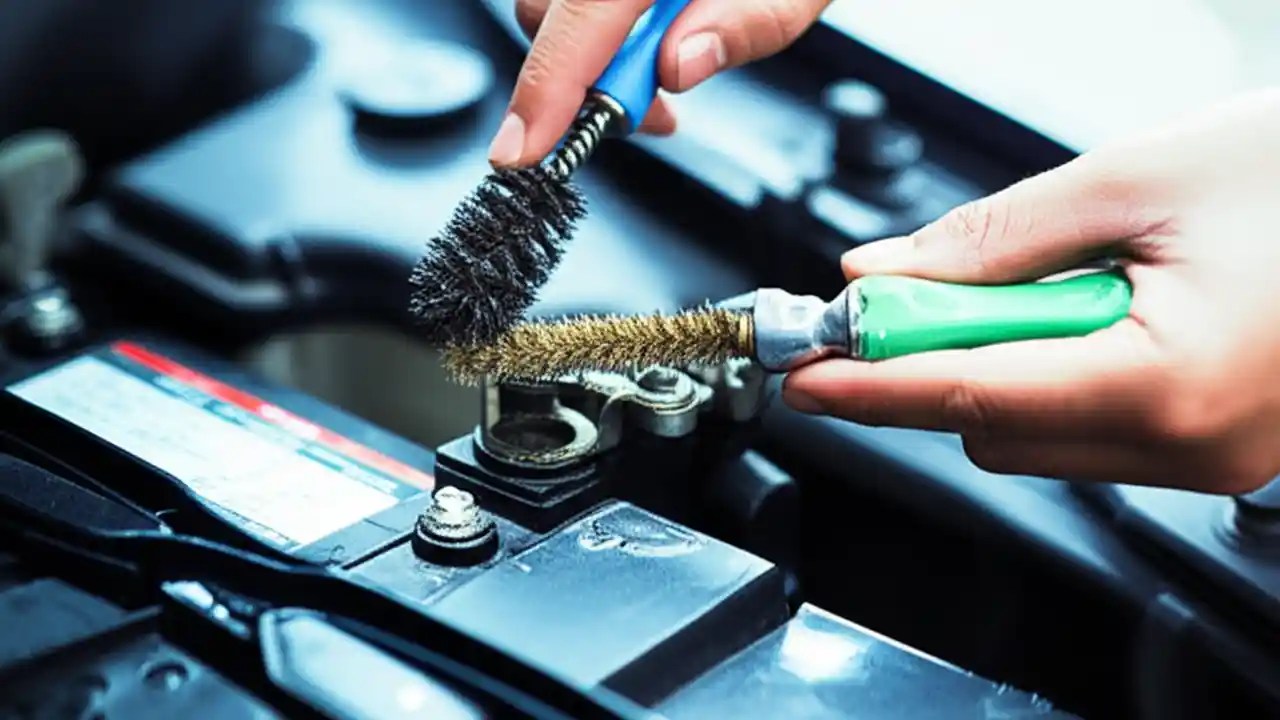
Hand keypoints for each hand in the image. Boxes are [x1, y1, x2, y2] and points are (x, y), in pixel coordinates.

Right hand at [489, 0, 833, 167]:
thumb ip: (747, 22)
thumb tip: (677, 66)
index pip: (582, 17)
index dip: (548, 88)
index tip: (524, 147)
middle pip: (548, 13)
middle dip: (584, 81)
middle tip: (654, 113)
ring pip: (557, 8)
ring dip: (597, 59)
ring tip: (664, 73)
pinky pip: (578, 2)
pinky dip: (604, 32)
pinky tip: (653, 41)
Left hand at [783, 88, 1279, 494]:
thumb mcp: (1133, 178)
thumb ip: (992, 241)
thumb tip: (884, 275)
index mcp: (1168, 380)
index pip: (965, 396)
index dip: (869, 386)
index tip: (800, 377)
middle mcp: (1191, 444)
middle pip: (987, 427)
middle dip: (928, 362)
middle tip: (896, 293)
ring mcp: (1210, 456)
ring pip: (1033, 435)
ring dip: (992, 365)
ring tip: (1029, 281)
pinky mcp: (1216, 443)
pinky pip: (1089, 427)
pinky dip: (1048, 373)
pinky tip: (1075, 309)